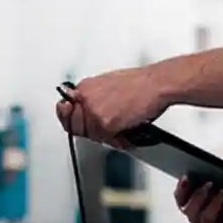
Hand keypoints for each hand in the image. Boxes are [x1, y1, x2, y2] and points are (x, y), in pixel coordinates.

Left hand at [55, 66, 171, 147]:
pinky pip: (105, 139)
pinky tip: (126, 129)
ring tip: (122, 127)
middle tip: (108, 128)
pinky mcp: (105, 124)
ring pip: (91, 135)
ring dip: (106, 136)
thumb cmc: (140, 82)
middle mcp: (85, 98)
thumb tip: (88, 108)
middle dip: (91, 131)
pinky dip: (117, 138)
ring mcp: (94, 111)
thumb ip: (93, 96)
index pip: (66, 111)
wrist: (156, 83)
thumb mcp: (109, 83)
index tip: (77, 124)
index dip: (73, 121)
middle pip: (76, 127)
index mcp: (85, 87)